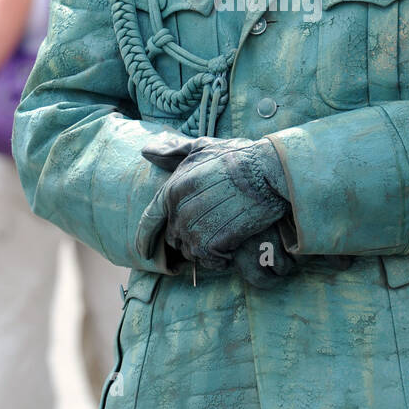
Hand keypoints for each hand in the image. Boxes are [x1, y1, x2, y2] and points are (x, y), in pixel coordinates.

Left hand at [137, 136, 288, 268]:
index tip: (144, 252)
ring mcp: (194, 230)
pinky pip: (211, 261)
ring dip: (204, 249)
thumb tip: (147, 151)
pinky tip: (232, 247)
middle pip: (173, 238)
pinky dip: (220, 258)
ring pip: (191, 252)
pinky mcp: (213, 243)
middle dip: (186, 238)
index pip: (150, 221)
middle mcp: (178, 212)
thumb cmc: (235, 157)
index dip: (145, 239)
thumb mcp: (200, 147)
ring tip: (223, 235)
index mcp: (170, 191)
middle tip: (208, 233)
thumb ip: (172, 152)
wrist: (264, 171)